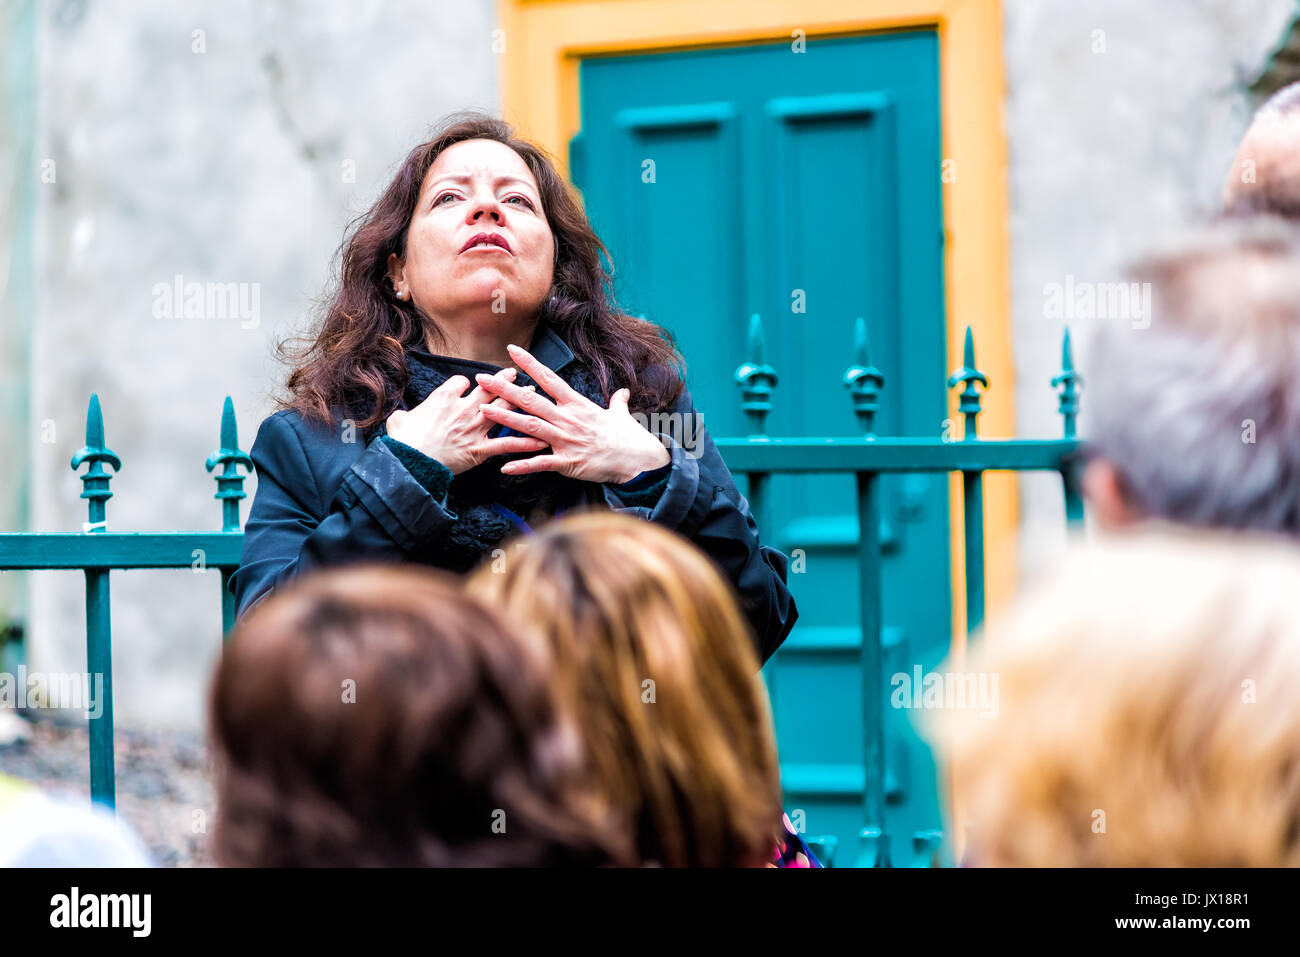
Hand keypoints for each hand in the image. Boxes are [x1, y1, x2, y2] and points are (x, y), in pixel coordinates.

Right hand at [384, 366, 548, 474]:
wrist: (411, 462)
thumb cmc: (403, 442)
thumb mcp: (399, 420)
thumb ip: (405, 414)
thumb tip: (401, 416)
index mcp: (443, 398)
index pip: (461, 381)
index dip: (466, 382)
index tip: (470, 384)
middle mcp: (463, 409)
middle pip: (489, 389)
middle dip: (503, 380)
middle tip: (513, 374)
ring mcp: (474, 428)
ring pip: (503, 410)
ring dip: (520, 400)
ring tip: (533, 393)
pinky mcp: (480, 449)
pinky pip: (506, 444)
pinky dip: (524, 443)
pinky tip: (539, 441)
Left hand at [474, 342, 671, 483]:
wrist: (639, 460)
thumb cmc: (629, 437)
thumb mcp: (622, 414)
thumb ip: (618, 402)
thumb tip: (623, 392)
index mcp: (577, 404)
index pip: (549, 378)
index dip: (529, 364)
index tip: (512, 351)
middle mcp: (568, 419)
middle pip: (531, 399)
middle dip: (504, 389)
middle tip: (482, 378)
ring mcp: (566, 440)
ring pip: (530, 427)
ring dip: (505, 419)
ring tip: (484, 411)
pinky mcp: (568, 462)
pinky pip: (541, 463)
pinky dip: (522, 465)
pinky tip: (504, 466)